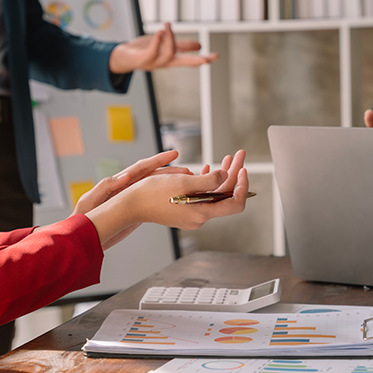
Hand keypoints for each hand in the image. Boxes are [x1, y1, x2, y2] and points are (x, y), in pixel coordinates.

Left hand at [71, 150, 191, 215]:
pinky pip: (153, 203)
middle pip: (153, 176)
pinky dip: (165, 200)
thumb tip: (125, 176)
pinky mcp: (135, 213)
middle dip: (170, 172)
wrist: (83, 237)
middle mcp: (127, 189)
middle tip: (188, 170)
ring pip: (156, 189)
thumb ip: (105, 187)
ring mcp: (133, 200)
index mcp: (118, 184)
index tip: (173, 155)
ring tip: (187, 184)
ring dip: (170, 185)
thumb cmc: (82, 219)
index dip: (158, 161)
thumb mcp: (91, 201)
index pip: (141, 168)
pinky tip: (176, 202)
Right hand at [86, 151, 248, 248]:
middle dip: (233, 174)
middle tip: (238, 155)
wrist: (130, 205)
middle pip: (225, 196)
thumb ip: (208, 180)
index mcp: (202, 213)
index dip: (242, 186)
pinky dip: (207, 183)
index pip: (235, 204)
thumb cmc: (152, 194)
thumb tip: (226, 175)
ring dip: (222, 176)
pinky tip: (206, 169)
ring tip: (227, 158)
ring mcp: (192, 215)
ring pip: (214, 195)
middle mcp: (200, 218)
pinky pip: (202, 197)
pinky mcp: (184, 211)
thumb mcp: (183, 182)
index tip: (242, 169)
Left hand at [108, 22, 218, 73]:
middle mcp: (163, 63)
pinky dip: (157, 42)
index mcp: (170, 59)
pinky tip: (160, 32)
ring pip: (167, 55)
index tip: (216, 57)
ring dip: (169, 39)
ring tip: (167, 25)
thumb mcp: (164, 45)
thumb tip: (200, 46)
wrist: (121, 56)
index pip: (189, 60)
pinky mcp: (142, 60)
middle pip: (182, 63)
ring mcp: (153, 63)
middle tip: (206, 59)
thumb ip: (181, 46)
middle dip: (195, 61)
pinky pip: (152, 53)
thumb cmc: (143, 50)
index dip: (202, 59)